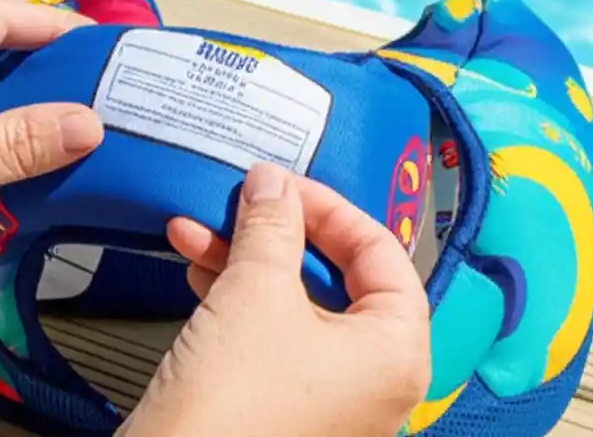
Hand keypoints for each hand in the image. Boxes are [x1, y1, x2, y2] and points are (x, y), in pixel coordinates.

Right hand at [120, 164, 431, 436]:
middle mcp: (375, 379)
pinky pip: (272, 337)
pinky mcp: (285, 408)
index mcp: (396, 350)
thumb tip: (273, 184)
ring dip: (246, 260)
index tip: (283, 183)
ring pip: (296, 305)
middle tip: (245, 201)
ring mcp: (330, 399)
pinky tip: (196, 267)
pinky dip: (238, 299)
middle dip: (279, 233)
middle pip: (337, 277)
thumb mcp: (254, 292)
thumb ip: (271, 226)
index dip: (329, 208)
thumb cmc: (233, 409)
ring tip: (197, 229)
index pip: (381, 252)